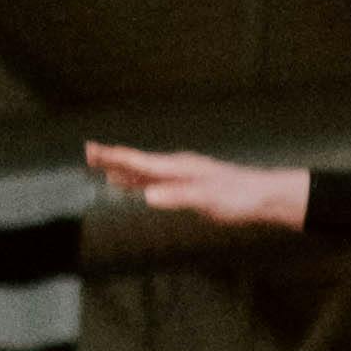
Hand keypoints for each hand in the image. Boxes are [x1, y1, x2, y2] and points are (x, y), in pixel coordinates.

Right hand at [84, 139, 318, 229]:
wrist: (263, 196)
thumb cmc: (238, 198)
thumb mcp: (208, 199)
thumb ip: (178, 197)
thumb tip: (148, 197)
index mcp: (177, 168)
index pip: (138, 162)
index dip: (113, 158)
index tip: (91, 150)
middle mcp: (176, 168)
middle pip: (137, 163)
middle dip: (112, 159)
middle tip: (87, 153)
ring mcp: (181, 176)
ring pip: (144, 172)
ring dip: (122, 170)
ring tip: (101, 167)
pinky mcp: (187, 186)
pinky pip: (155, 182)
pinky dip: (138, 182)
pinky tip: (133, 185)